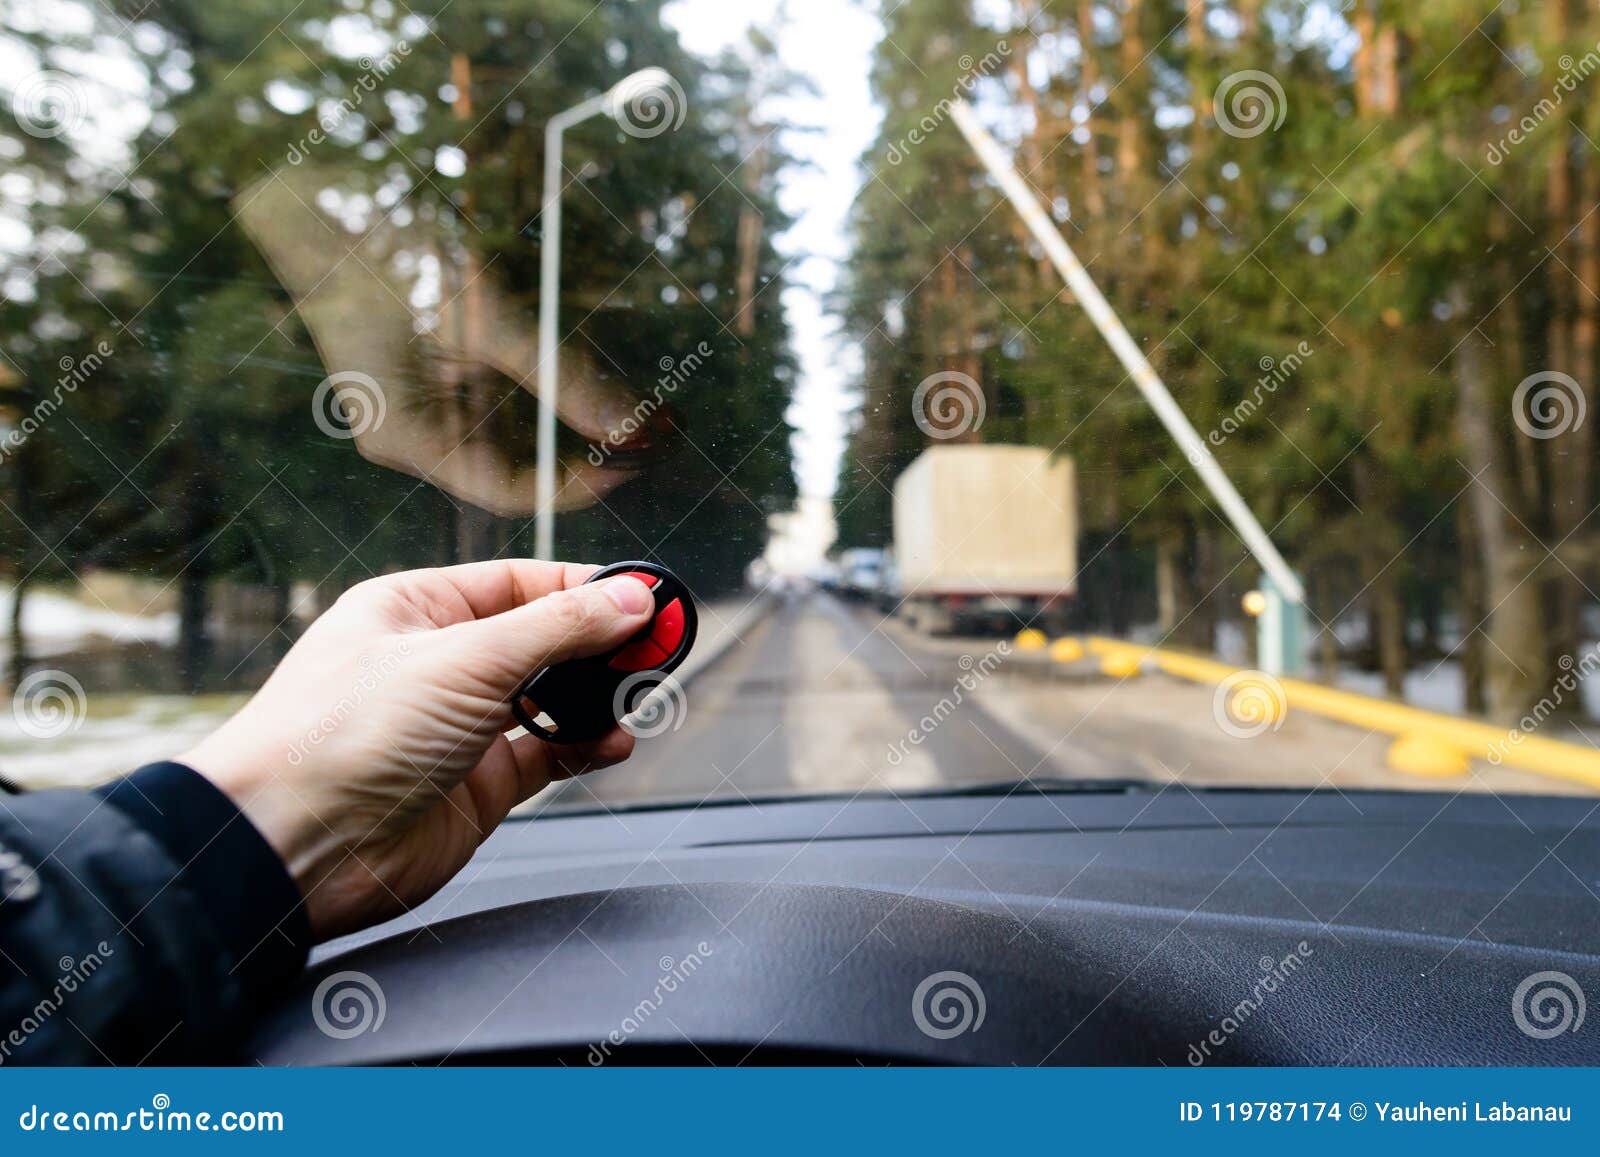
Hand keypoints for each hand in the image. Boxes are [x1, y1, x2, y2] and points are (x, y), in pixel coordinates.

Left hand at [179, 560, 655, 940]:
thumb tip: (629, 598)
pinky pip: (545, 755)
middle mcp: (437, 664)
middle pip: (540, 639)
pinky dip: (584, 747)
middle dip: (600, 644)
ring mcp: (456, 727)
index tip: (645, 598)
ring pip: (549, 699)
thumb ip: (557, 629)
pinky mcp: (473, 785)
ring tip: (638, 696)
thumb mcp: (463, 661)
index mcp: (416, 609)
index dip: (586, 588)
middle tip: (656, 648)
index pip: (520, 582)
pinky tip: (613, 742)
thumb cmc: (341, 737)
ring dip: (596, 698)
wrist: (292, 848)